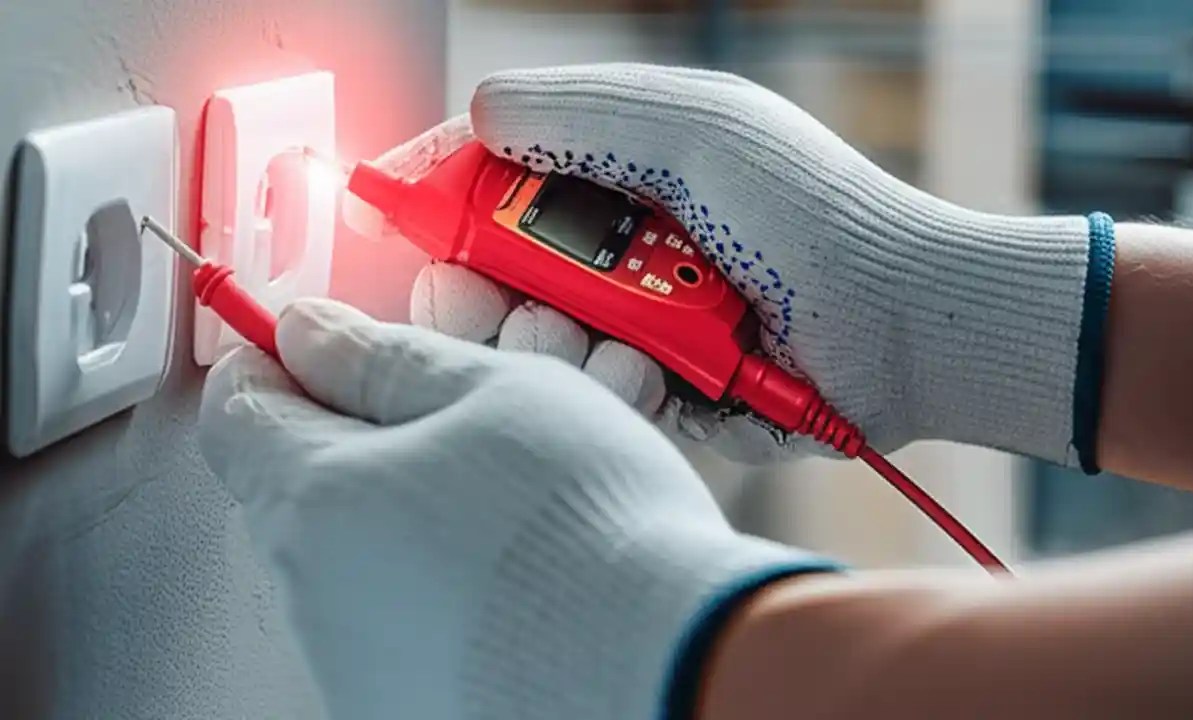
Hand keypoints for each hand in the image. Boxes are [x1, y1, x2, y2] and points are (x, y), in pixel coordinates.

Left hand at [198, 298, 832, 718]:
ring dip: (401, 507)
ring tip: (500, 494)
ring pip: (348, 554)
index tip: (325, 343)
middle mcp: (313, 591)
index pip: (237, 407)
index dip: (278, 358)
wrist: (661, 667)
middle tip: (445, 414)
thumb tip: (311, 334)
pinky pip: (392, 617)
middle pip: (294, 484)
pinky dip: (432, 581)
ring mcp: (354, 656)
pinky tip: (506, 568)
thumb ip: (384, 359)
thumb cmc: (585, 527)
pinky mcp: (400, 699)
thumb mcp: (491, 393)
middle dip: (357, 434)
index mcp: (313, 495)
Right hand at [359, 64, 1093, 464]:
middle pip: (484, 270)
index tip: (373, 212)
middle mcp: (612, 246)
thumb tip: (478, 115)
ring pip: (525, 344)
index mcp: (612, 171)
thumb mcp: (694, 127)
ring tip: (618, 337)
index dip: (426, 191)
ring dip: (551, 341)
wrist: (904, 324)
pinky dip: (608, 385)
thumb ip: (578, 113)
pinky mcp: (656, 391)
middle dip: (475, 288)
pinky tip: (652, 375)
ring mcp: (632, 321)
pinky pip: (589, 396)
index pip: (487, 177)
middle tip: (483, 299)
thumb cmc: (813, 210)